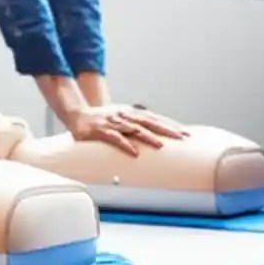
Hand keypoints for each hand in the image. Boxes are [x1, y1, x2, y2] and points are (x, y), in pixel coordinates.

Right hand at [68, 105, 188, 155]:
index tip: (187, 134)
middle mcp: (124, 115)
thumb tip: (159, 137)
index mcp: (130, 113)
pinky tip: (134, 151)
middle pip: (148, 122)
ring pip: (133, 129)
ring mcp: (112, 122)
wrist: (76, 115)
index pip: (154, 118)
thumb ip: (137, 126)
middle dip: (166, 130)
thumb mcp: (121, 119)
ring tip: (160, 145)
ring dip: (148, 136)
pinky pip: (114, 138)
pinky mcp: (99, 130)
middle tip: (181, 138)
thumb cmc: (102, 120)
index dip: (170, 125)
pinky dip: (125, 144)